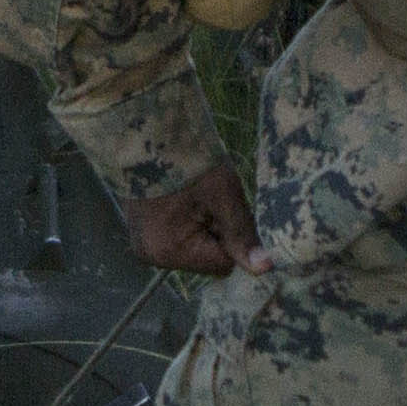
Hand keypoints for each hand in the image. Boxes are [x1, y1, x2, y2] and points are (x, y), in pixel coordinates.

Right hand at [119, 164, 265, 276]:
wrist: (148, 135)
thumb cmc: (189, 161)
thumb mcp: (223, 195)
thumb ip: (242, 235)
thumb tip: (265, 269)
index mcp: (171, 251)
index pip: (223, 264)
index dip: (232, 237)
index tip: (225, 208)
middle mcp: (153, 257)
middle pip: (206, 260)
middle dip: (216, 234)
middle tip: (209, 201)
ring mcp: (144, 247)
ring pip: (193, 250)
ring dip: (201, 229)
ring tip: (193, 198)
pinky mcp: (141, 236)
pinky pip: (177, 240)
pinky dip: (185, 225)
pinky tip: (181, 201)